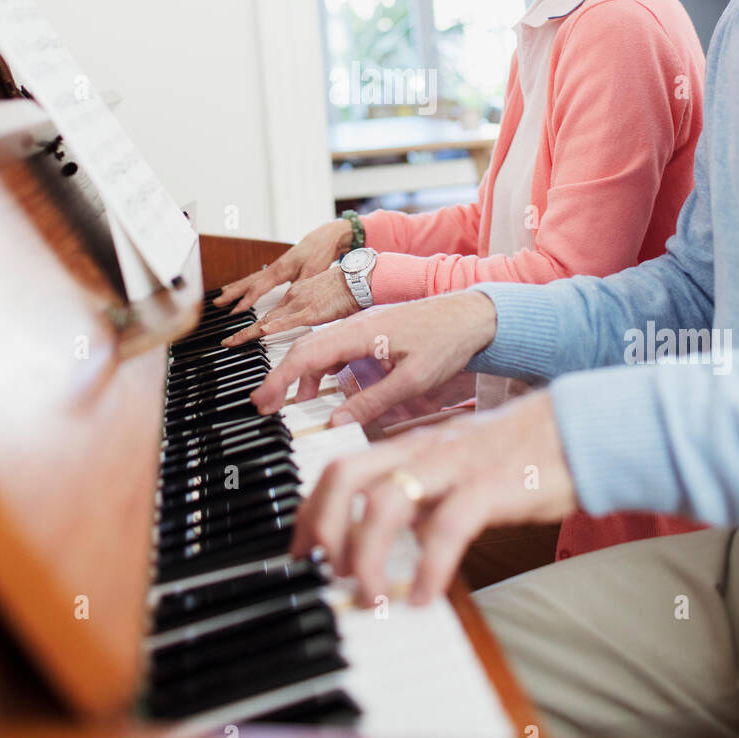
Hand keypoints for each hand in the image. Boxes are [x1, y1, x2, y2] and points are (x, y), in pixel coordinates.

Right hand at [213, 219, 352, 314]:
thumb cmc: (319, 252)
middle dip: (232, 293)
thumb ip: (301, 284)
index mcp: (280, 269)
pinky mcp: (279, 267)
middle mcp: (274, 267)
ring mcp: (275, 267)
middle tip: (217, 302)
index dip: (246, 300)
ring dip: (236, 287)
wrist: (325, 237)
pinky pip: (258, 277)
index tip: (234, 311)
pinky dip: (247, 283)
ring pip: (251, 278)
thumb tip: (291, 297)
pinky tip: (243, 287)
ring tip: (222, 295)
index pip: (259, 287)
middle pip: (248, 281)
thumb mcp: (313, 271)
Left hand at [221, 265, 358, 347]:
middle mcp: (293, 298)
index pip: (270, 314)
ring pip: (270, 320)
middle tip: (227, 342)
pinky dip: (275, 326)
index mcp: (296, 296)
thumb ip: (314, 313)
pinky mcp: (312, 310)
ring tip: (233, 342)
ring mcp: (300, 304)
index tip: (241, 336)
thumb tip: (311, 324)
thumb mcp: (323, 302)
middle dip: (244, 332)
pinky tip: (262, 331)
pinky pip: (290, 320)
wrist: (358, 278)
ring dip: (250, 332)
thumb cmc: (346, 290)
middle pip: (264, 319)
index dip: (253, 326)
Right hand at [250, 291, 496, 416]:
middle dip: (282, 378)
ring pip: (321, 348)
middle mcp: (356, 325)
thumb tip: (335, 422)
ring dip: (303, 375)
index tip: (262, 401)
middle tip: (266, 407)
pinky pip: (338, 348)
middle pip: (306, 349)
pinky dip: (324, 369)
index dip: (279, 379)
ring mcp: (365, 327)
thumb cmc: (449, 341)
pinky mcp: (375, 332)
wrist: (477, 315)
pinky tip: (328, 388)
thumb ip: (372, 402)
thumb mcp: (413, 379)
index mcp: (360, 332)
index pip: (306, 354)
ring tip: (296, 405)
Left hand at [292, 390, 576, 604]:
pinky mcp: (492, 486)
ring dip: (366, 554)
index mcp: (413, 445)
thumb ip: (422, 494)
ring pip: (386, 501)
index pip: (341, 467)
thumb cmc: (520, 452)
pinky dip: (428, 567)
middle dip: (321, 526)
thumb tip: (387, 536)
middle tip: (323, 570)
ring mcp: (456, 465)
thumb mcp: (457, 467)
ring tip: (370, 595)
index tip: (301, 550)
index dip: (311, 509)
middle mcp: (425, 449)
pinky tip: (424, 596)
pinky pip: (447, 527)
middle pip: (346, 475)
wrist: (580, 428)